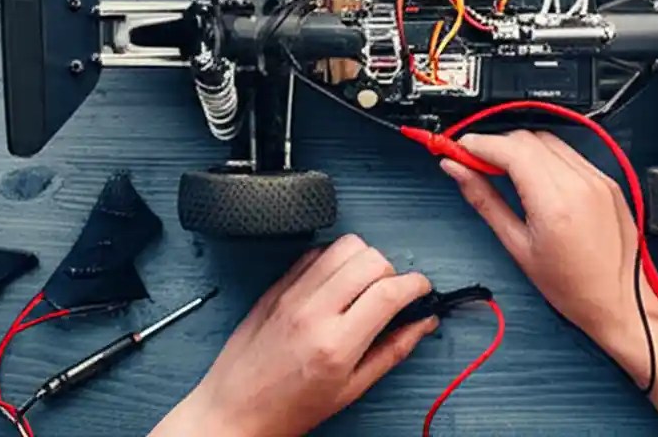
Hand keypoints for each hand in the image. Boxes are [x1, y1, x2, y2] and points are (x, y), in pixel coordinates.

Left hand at [150, 235, 435, 436]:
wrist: (233, 411)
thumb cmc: (290, 409)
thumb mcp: (351, 389)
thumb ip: (392, 351)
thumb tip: (424, 323)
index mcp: (336, 345)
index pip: (389, 292)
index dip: (416, 285)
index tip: (422, 290)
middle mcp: (313, 312)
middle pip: (370, 259)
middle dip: (392, 271)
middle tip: (391, 294)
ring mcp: (291, 295)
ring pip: (344, 246)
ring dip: (364, 260)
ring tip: (363, 286)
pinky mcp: (276, 286)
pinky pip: (315, 252)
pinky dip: (334, 260)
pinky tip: (336, 284)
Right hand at [442, 131, 657, 382]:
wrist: (620, 300)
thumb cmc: (574, 287)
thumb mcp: (518, 246)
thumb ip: (484, 201)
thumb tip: (458, 171)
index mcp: (556, 202)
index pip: (510, 149)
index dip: (478, 144)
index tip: (458, 149)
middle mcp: (580, 183)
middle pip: (527, 138)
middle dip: (495, 145)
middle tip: (473, 161)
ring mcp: (597, 179)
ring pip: (548, 140)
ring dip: (520, 148)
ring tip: (502, 170)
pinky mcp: (606, 180)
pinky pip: (569, 153)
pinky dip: (544, 156)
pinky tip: (533, 176)